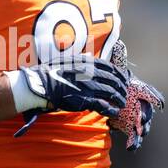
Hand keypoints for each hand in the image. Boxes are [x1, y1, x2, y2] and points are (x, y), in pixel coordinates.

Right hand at [10, 55, 128, 136]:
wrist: (42, 84)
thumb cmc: (53, 72)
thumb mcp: (68, 59)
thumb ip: (81, 58)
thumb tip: (89, 55)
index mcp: (88, 63)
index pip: (111, 68)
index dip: (120, 75)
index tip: (124, 79)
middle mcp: (92, 73)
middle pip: (114, 80)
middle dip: (122, 88)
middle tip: (125, 93)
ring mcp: (89, 86)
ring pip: (112, 93)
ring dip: (120, 99)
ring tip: (122, 103)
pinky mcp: (85, 99)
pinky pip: (104, 105)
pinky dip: (112, 109)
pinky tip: (115, 111)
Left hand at [107, 40, 163, 150]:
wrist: (112, 95)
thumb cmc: (117, 83)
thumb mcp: (116, 72)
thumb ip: (119, 60)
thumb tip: (119, 44)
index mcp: (141, 93)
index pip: (152, 95)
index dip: (156, 100)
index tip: (160, 104)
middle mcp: (142, 106)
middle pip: (148, 112)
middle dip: (146, 117)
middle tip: (142, 121)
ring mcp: (137, 118)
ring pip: (143, 127)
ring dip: (142, 132)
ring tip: (139, 136)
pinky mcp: (131, 128)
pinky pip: (135, 137)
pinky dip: (134, 143)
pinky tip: (130, 148)